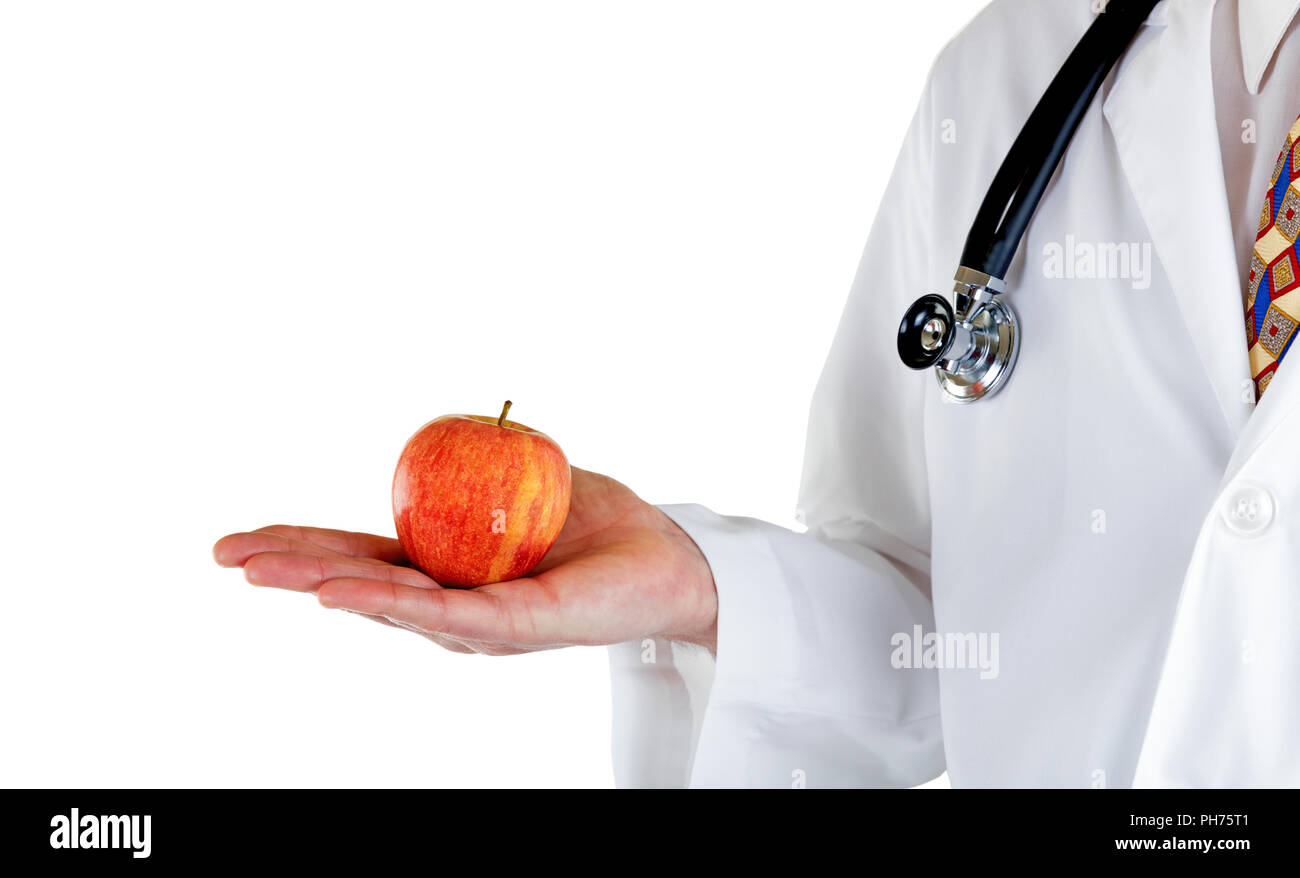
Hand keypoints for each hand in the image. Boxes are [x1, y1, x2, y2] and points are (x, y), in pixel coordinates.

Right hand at [212, 467, 716, 653]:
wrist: (671, 559)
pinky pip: (444, 615)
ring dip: (320, 583)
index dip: (307, 545)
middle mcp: (453, 604)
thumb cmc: (602, 524)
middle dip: (289, 567)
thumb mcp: (528, 483)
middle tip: (223, 554)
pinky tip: (338, 595)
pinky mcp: (514, 627)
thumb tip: (449, 431)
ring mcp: (479, 623)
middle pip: (358, 583)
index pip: (365, 557)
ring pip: (386, 602)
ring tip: (259, 567)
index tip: (247, 538)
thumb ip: (482, 467)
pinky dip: (388, 604)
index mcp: (450, 571)